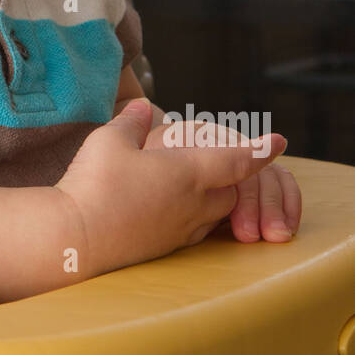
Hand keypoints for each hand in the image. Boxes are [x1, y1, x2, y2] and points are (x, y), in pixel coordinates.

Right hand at [54, 100, 288, 277]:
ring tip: (191, 185)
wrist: (76, 239)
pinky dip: (192, 217)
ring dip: (212, 198)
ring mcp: (180, 230)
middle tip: (216, 160)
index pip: (239, 160)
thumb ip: (130, 121)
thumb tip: (141, 106)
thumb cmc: (96, 183)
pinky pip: (193, 230)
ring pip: (214, 213)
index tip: (278, 141)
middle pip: (230, 189)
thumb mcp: (110, 139)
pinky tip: (168, 210)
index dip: (260, 149)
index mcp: (190, 172)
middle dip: (230, 175)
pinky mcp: (164, 248)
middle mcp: (194, 204)